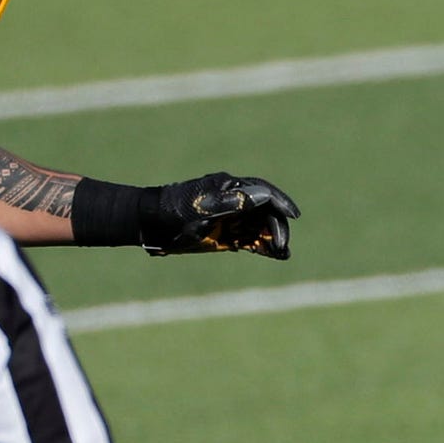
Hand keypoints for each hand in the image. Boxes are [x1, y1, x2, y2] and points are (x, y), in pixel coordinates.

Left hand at [142, 173, 299, 258]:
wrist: (150, 224)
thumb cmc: (173, 210)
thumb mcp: (201, 206)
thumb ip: (232, 202)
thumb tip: (263, 196)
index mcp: (230, 187)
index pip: (263, 192)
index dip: (281, 203)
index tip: (293, 216)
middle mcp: (236, 200)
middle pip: (265, 212)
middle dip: (276, 227)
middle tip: (281, 246)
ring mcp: (232, 218)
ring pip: (261, 226)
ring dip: (274, 238)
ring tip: (283, 253)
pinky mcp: (227, 234)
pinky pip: (251, 239)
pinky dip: (264, 247)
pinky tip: (276, 255)